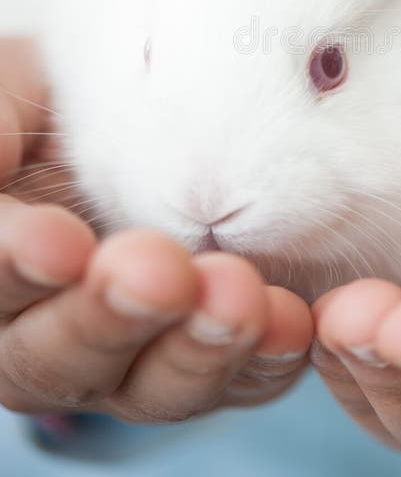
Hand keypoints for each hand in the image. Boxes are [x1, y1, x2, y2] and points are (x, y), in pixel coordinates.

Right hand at [0, 38, 311, 421]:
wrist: (152, 102)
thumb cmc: (65, 98)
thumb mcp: (13, 95)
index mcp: (1, 270)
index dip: (14, 270)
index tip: (57, 242)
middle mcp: (53, 332)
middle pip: (61, 359)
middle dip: (110, 319)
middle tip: (157, 274)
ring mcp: (138, 354)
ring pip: (155, 386)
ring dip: (197, 347)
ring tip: (235, 297)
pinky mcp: (218, 354)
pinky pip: (242, 378)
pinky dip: (266, 358)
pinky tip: (291, 320)